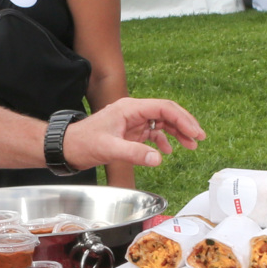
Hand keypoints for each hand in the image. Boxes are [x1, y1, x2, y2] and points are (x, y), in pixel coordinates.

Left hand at [64, 98, 204, 171]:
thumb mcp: (109, 149)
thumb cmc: (83, 143)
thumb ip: (134, 153)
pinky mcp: (129, 132)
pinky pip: (152, 132)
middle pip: (166, 113)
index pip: (163, 108)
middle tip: (199, 138)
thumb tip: (158, 159)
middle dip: (184, 124)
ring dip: (176, 132)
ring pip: (161, 122)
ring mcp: (131, 121)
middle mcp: (133, 112)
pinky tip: (168, 151)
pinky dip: (162, 140)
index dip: (182, 119)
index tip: (195, 132)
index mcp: (130, 108)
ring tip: (191, 145)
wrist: (66, 147)